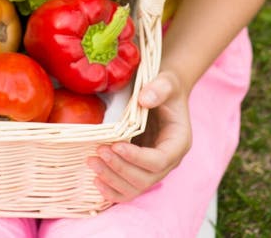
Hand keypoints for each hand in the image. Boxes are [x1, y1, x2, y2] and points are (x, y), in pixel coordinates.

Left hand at [87, 70, 191, 202]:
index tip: (115, 145)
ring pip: (135, 187)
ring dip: (112, 179)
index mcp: (178, 142)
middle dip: (120, 168)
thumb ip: (159, 88)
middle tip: (98, 152)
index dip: (137, 158)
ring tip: (92, 162)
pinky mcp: (141, 169)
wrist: (163, 92)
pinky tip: (96, 179)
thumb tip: (143, 100)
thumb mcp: (167, 82)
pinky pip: (128, 188)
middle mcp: (168, 161)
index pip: (159, 160)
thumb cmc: (166, 87)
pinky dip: (112, 189)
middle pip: (145, 178)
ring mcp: (154, 168)